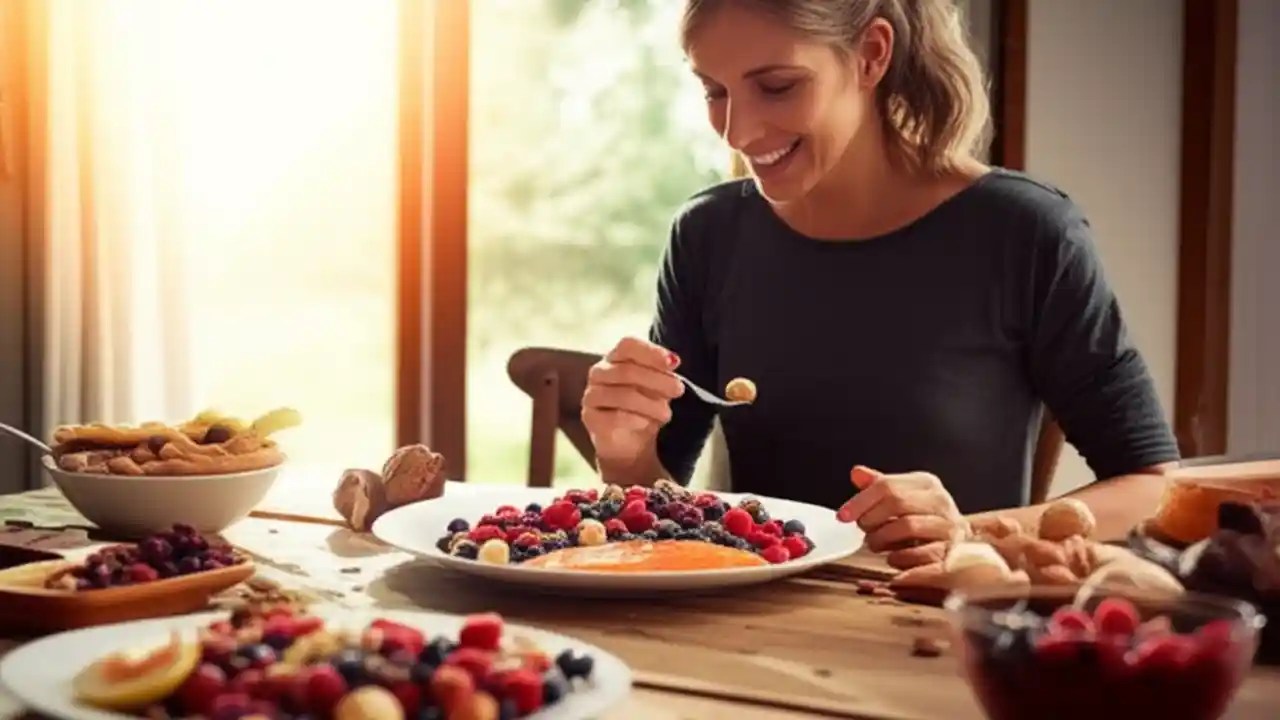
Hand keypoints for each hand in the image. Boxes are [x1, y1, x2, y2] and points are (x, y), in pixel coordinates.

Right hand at [581, 337, 684, 466]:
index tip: (674, 363)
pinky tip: (646, 424)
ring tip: (666, 414)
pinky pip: (615, 417)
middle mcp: (599, 372)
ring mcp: (592, 395)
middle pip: (627, 370)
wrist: (628, 442)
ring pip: (623, 395)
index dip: (651, 352)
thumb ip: (662, 372)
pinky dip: (636, 420)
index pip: (629, 346)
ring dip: (651, 405)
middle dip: (658, 380)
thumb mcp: (657, 386)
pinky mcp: (590, 418)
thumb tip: (672, 361)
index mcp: (615, 358)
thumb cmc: (644, 406)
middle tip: (678, 390)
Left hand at [837, 466, 969, 569]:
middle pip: (896, 502)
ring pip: (908, 527)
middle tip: (863, 530)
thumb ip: (879, 487)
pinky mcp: (951, 551)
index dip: (860, 501)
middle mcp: (940, 501)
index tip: (842, 516)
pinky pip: (919, 554)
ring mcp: (948, 526)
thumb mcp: (902, 498)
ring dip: (883, 538)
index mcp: (926, 483)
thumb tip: (856, 473)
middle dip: (871, 519)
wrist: (960, 542)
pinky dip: (899, 557)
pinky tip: (892, 556)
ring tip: (876, 543)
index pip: (887, 486)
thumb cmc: (923, 518)